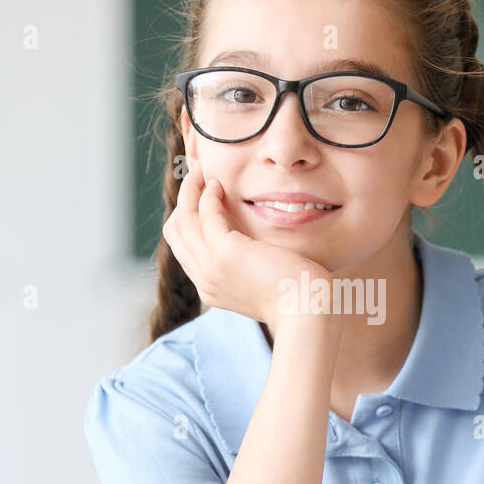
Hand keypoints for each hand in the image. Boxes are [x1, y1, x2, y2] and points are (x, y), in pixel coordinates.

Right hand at [162, 161, 336, 338]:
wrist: (308, 312)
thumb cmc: (298, 296)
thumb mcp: (264, 282)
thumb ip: (250, 266)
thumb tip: (253, 247)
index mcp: (212, 288)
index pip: (185, 248)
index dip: (188, 217)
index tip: (201, 196)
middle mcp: (205, 280)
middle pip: (175, 232)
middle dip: (183, 199)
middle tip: (197, 175)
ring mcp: (211, 268)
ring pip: (183, 220)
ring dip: (190, 190)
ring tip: (202, 171)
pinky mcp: (225, 253)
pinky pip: (205, 215)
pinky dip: (208, 195)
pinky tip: (219, 184)